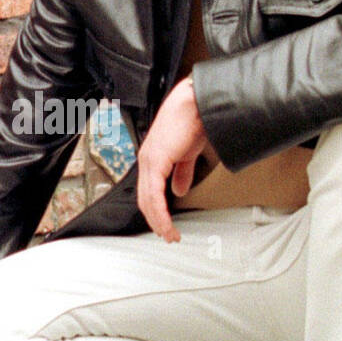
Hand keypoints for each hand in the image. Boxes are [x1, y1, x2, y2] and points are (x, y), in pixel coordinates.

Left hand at [136, 76, 208, 243]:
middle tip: (168, 236)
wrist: (196, 104)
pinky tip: (167, 223)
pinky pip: (154, 194)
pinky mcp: (156, 161)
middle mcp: (146, 160)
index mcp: (152, 158)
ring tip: (170, 235)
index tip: (166, 226)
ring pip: (148, 200)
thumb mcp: (187, 153)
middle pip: (145, 200)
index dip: (156, 211)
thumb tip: (178, 190)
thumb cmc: (192, 121)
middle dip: (156, 221)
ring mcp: (149, 161)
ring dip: (159, 221)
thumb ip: (181, 172)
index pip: (148, 191)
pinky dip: (160, 212)